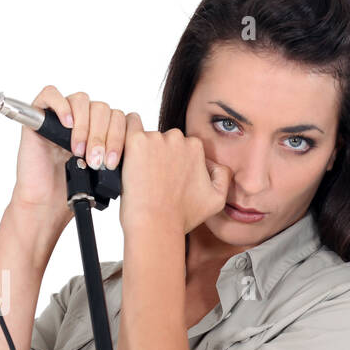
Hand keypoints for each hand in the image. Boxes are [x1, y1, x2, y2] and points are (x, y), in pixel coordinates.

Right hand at [9, 86, 126, 227]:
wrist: (48, 201)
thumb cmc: (76, 188)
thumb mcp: (105, 171)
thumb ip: (117, 153)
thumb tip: (135, 146)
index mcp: (103, 130)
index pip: (118, 117)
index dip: (118, 137)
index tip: (112, 161)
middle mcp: (85, 119)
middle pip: (102, 108)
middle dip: (101, 136)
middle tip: (95, 160)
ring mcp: (63, 114)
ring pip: (82, 100)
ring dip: (84, 126)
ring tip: (79, 151)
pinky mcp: (40, 113)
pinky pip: (51, 93)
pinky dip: (62, 106)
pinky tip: (67, 125)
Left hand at [119, 114, 232, 237]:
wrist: (156, 225)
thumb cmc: (181, 216)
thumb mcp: (217, 200)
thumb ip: (222, 176)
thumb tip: (214, 164)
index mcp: (196, 148)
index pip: (183, 146)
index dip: (175, 162)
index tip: (168, 177)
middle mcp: (178, 139)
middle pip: (165, 139)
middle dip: (159, 154)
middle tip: (152, 178)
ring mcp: (156, 138)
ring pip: (147, 136)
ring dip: (143, 151)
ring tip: (140, 176)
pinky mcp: (136, 142)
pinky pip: (130, 125)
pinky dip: (127, 135)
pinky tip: (126, 152)